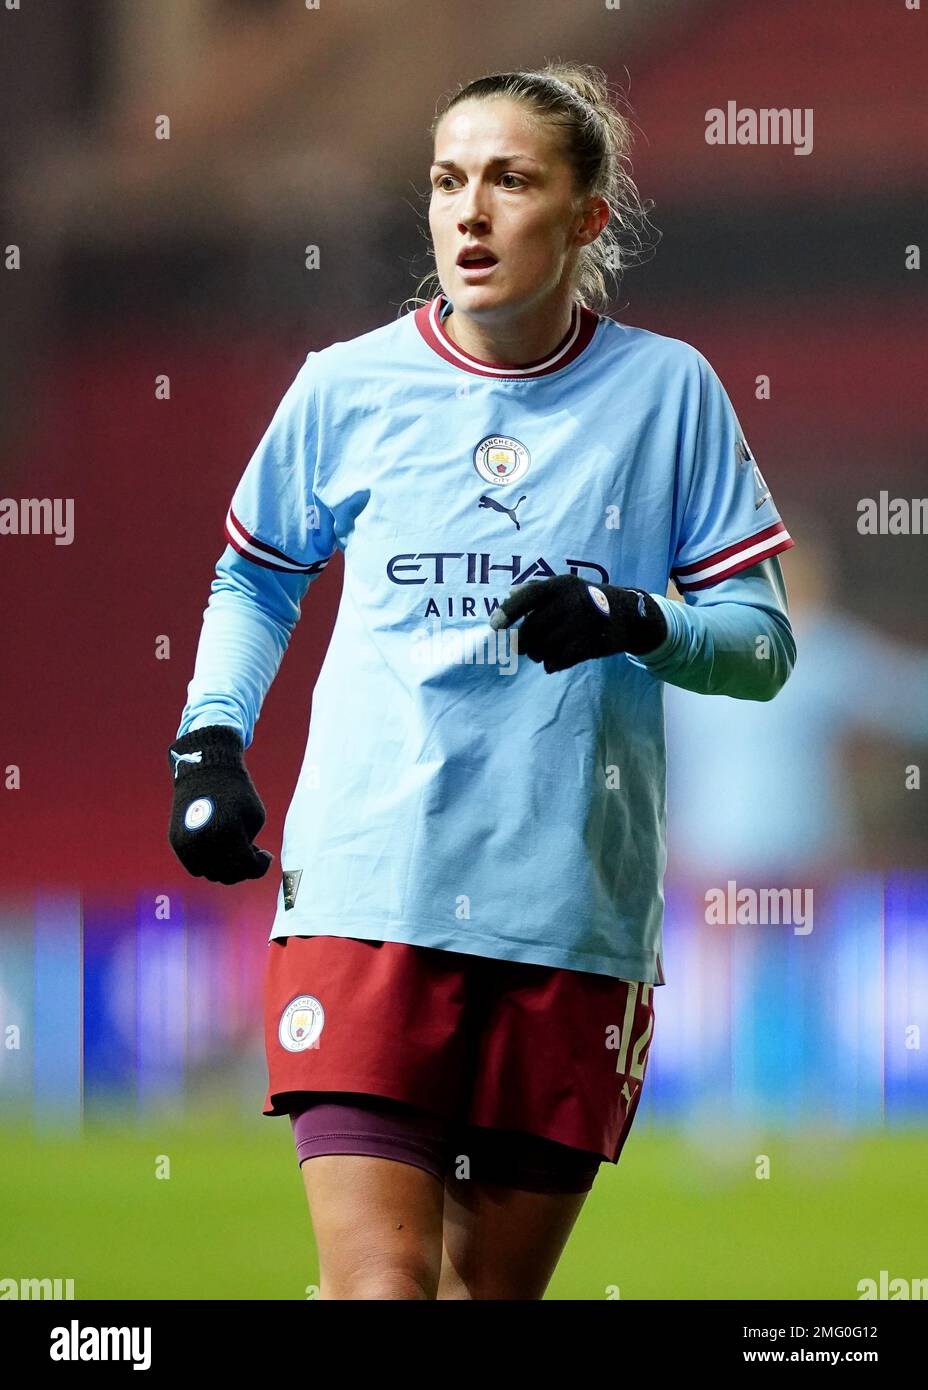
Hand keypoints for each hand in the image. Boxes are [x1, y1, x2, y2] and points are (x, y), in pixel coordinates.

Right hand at [167, 724, 273, 882]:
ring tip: (234, 849)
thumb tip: (241, 868)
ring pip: (209, 873)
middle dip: (242, 868)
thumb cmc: (237, 792)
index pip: (247, 868)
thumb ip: (251, 847)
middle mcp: (204, 844)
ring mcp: (187, 845)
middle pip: (227, 875)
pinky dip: (207, 861)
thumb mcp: (255, 817)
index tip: (266, 855)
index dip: (261, 865)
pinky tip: (218, 847)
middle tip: (251, 853)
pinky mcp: (176, 842)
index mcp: (228, 836)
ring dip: (224, 867)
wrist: (205, 769)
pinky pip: (194, 865)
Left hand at [489, 574, 666, 673]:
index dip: (508, 612)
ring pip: (544, 648)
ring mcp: (583, 623)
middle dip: (523, 644)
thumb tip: (508, 594)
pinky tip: (554, 662)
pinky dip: (553, 664)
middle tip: (523, 649)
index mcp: (560, 585)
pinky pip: (560, 660)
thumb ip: (536, 590)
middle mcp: (571, 601)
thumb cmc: (587, 600)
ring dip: (538, 655)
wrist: (629, 614)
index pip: (527, 597)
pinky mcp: (593, 643)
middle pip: (532, 630)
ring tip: (543, 653)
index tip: (494, 626)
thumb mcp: (565, 587)